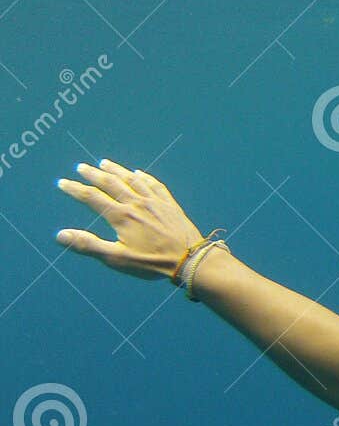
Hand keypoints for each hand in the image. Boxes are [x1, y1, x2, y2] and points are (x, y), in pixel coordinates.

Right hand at [55, 159, 205, 280]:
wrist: (190, 259)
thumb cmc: (152, 262)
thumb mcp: (117, 258)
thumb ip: (88, 245)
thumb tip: (60, 235)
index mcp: (121, 216)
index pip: (92, 197)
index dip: (75, 189)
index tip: (62, 182)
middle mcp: (136, 203)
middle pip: (111, 183)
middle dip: (93, 174)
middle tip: (81, 167)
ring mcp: (155, 202)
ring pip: (132, 180)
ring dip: (117, 170)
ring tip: (105, 163)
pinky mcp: (170, 205)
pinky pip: (155, 185)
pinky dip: (144, 177)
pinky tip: (139, 174)